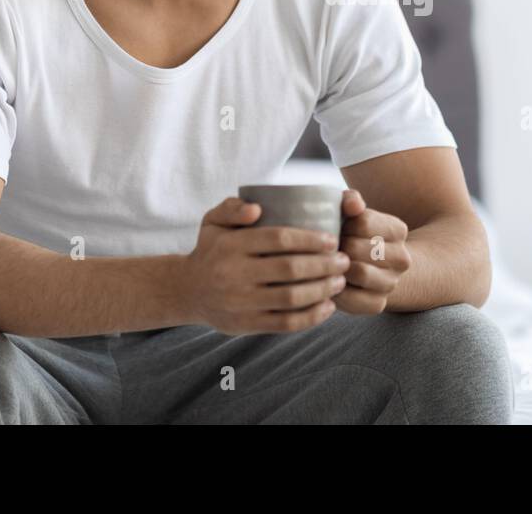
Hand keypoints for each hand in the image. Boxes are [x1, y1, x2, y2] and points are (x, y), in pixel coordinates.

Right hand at [180, 197, 351, 334]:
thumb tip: (256, 209)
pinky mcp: (247, 325)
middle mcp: (234, 274)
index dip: (310, 239)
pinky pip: (286, 324)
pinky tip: (328, 306)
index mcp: (231, 245)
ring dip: (323, 290)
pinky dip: (312, 317)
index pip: (278, 239)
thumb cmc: (211, 250)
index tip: (332, 240)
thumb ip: (232, 207)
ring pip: (291, 298)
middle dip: (324, 265)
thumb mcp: (213, 221)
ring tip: (340, 281)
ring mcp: (241, 303)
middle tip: (344, 260)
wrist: (188, 291)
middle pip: (290, 270)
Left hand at [332, 189, 410, 314]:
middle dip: (336, 247)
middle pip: (357, 248)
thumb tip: (353, 204)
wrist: (369, 266)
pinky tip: (332, 282)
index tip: (337, 228)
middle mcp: (402, 258)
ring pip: (358, 273)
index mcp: (398, 230)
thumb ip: (350, 200)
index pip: (364, 222)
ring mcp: (392, 283)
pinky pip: (353, 299)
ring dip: (337, 268)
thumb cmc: (353, 234)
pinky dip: (337, 291)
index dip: (342, 225)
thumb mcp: (352, 212)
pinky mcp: (379, 304)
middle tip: (327, 248)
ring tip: (328, 263)